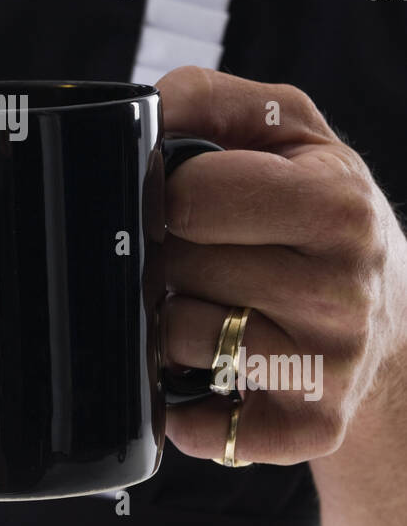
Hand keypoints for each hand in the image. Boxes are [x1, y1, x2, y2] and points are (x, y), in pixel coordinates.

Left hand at [159, 67, 406, 465]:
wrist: (397, 320)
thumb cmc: (323, 214)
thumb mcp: (288, 131)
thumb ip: (208, 98)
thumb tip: (144, 112)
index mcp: (338, 205)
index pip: (192, 197)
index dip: (166, 195)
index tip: (178, 199)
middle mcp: (342, 291)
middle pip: (178, 269)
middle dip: (168, 256)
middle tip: (198, 254)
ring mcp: (329, 366)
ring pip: (180, 338)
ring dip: (170, 321)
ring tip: (209, 303)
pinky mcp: (312, 427)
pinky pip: (203, 425)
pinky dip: (185, 405)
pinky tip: (208, 375)